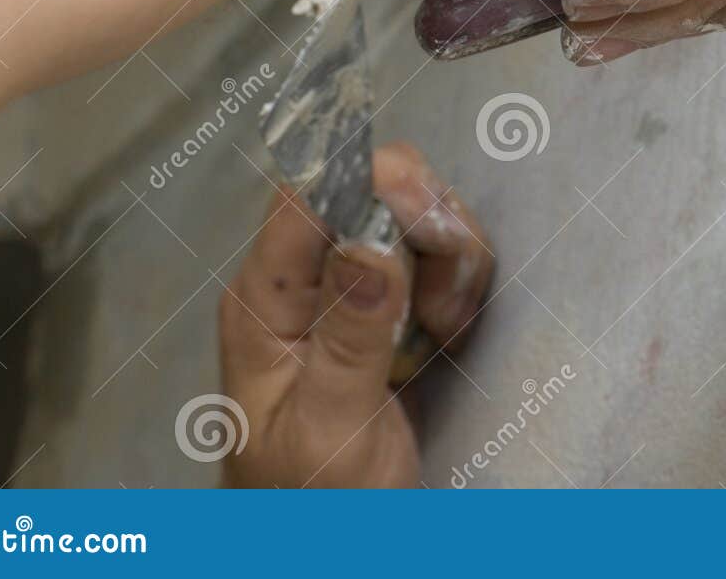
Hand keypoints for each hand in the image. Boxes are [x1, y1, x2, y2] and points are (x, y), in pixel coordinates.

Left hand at [219, 142, 492, 487]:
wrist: (334, 553)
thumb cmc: (317, 504)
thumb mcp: (332, 428)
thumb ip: (350, 337)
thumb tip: (366, 240)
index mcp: (265, 301)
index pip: (307, 195)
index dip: (371, 183)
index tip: (427, 217)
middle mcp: (303, 281)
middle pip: (373, 192)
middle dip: (427, 226)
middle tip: (444, 303)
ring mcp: (349, 290)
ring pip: (414, 217)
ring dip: (452, 258)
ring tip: (448, 328)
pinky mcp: (390, 306)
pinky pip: (437, 255)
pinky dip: (460, 280)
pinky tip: (452, 329)